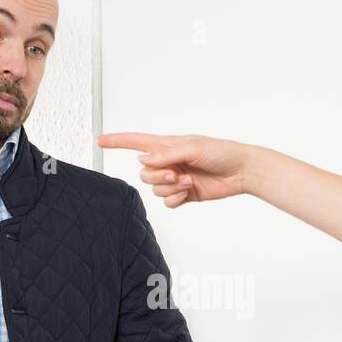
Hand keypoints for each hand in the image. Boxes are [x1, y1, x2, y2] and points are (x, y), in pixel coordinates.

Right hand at [97, 131, 259, 206]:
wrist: (241, 171)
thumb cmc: (221, 152)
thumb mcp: (192, 147)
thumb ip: (166, 154)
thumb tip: (143, 159)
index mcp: (168, 145)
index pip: (137, 142)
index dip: (118, 141)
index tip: (100, 140)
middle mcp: (168, 162)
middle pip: (144, 173)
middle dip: (157, 176)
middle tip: (177, 173)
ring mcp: (175, 179)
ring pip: (154, 189)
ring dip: (170, 187)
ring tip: (189, 181)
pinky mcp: (183, 194)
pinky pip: (166, 201)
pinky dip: (174, 198)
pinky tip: (188, 193)